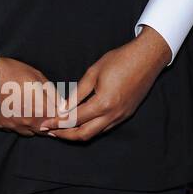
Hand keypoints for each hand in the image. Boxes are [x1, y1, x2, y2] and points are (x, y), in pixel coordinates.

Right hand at [0, 55, 58, 136]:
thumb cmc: (13, 72)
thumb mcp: (38, 77)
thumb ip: (53, 94)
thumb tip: (63, 105)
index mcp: (41, 110)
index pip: (60, 121)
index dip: (62, 116)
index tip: (61, 111)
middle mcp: (29, 122)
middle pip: (47, 130)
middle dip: (50, 122)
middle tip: (46, 109)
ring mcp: (15, 126)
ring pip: (32, 132)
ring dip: (36, 124)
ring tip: (31, 110)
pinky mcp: (3, 126)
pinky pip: (17, 129)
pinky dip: (20, 123)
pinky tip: (17, 111)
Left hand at [37, 27, 171, 141]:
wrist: (147, 58)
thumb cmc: (120, 60)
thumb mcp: (94, 73)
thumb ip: (78, 93)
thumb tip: (63, 108)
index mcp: (103, 103)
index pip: (74, 119)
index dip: (57, 123)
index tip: (45, 124)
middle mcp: (113, 114)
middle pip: (84, 134)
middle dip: (65, 135)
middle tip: (50, 131)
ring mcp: (121, 117)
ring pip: (95, 133)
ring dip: (78, 134)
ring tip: (63, 129)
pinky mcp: (126, 115)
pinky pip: (105, 128)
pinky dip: (91, 128)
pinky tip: (81, 123)